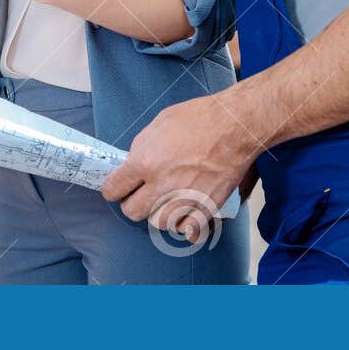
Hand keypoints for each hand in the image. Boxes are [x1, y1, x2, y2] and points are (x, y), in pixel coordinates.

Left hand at [101, 94, 257, 243]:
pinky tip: (186, 215)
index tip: (118, 188)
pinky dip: (185, 225)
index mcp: (144, 161)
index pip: (114, 189)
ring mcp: (184, 199)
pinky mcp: (206, 207)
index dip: (114, 189)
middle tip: (142, 194)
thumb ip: (142, 147)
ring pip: (159, 223)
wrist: (234, 125)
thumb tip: (133, 163)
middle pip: (133, 212)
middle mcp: (161, 185)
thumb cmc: (199, 118)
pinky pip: (188, 231)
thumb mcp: (159, 123)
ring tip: (167, 201)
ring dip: (160, 213)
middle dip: (134, 203)